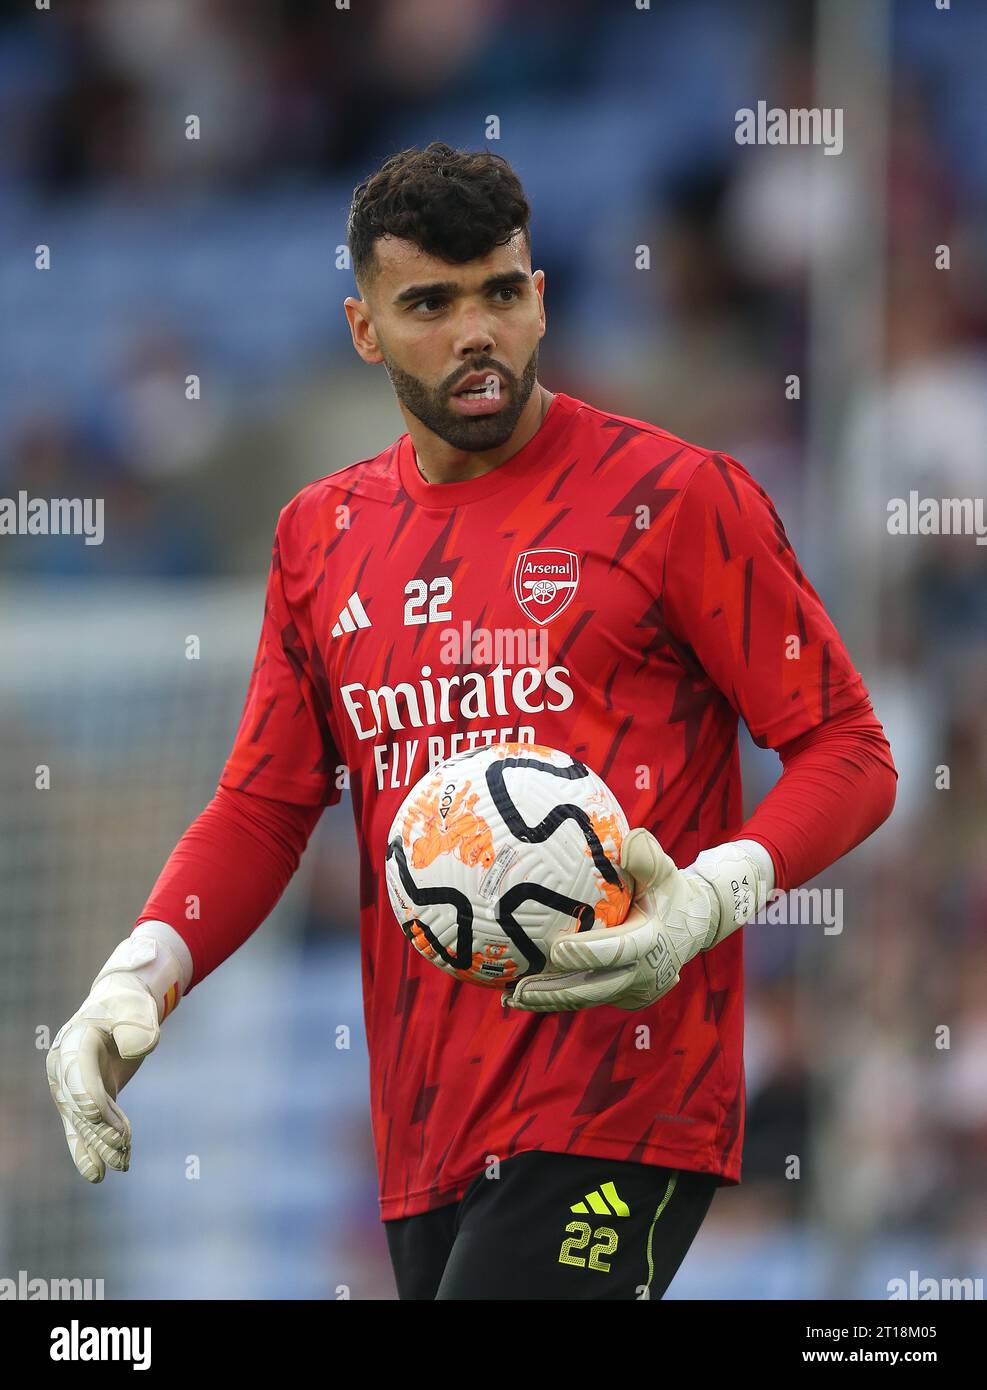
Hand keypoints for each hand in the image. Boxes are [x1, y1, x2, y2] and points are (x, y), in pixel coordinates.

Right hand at [45, 925, 189, 1181]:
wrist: (119, 1006)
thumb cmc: (128, 1004)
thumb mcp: (136, 1005)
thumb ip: (139, 1023)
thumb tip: (139, 1048)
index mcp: (73, 1044)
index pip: (79, 1079)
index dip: (93, 1103)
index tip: (114, 1126)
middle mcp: (64, 1069)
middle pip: (80, 1107)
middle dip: (101, 1132)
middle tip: (124, 1152)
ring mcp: (70, 1087)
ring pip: (83, 1123)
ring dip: (101, 1146)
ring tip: (122, 1165)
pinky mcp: (83, 1100)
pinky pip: (82, 1129)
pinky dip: (90, 1150)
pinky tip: (98, 1175)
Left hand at [502, 830, 770, 1013]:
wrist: (693, 923)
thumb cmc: (668, 889)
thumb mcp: (664, 869)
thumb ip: (647, 856)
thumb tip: (630, 838)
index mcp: (653, 940)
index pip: (620, 950)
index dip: (589, 953)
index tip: (557, 949)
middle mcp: (645, 972)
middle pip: (597, 987)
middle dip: (558, 990)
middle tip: (522, 986)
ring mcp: (635, 990)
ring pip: (587, 999)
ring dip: (549, 1000)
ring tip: (511, 996)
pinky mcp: (624, 997)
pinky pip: (588, 998)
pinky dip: (557, 998)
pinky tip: (519, 995)